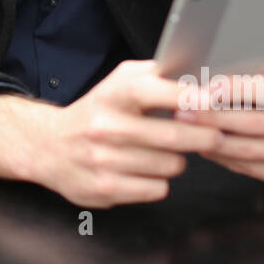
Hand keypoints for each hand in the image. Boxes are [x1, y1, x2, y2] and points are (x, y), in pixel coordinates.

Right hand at [32, 59, 224, 208]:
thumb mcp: (117, 84)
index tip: (213, 100)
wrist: (48, 146)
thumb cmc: (95, 113)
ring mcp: (104, 160)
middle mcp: (104, 127)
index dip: (186, 95)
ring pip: (170, 165)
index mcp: (110, 96)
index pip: (151, 90)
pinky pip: (157, 189)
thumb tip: (196, 75)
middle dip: (203, 136)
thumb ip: (154, 75)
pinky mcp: (106, 189)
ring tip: (165, 152)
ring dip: (177, 159)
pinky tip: (146, 170)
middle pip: (172, 136)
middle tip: (214, 135)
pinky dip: (160, 181)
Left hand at [174, 21, 263, 186]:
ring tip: (184, 121)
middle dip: (214, 115)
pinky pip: (248, 168)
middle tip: (182, 106)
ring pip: (248, 149)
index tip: (206, 86)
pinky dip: (221, 156)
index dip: (236, 90)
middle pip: (255, 122)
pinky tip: (201, 140)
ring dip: (210, 137)